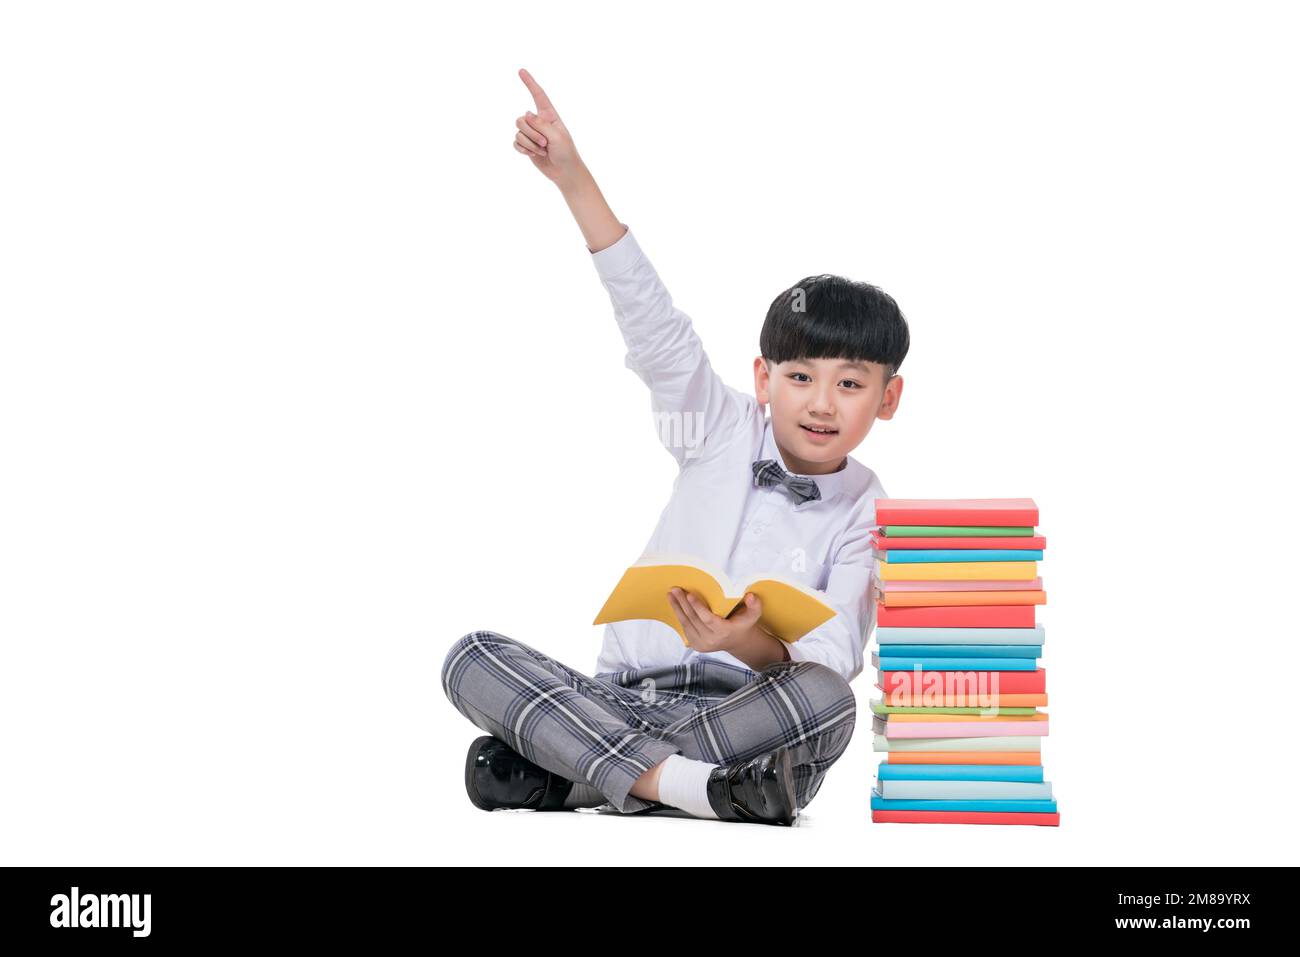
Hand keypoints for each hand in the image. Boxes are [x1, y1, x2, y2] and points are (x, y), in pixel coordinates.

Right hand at [513, 68, 582, 185]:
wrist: (564, 172)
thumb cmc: (566, 152)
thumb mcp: (557, 136)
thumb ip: (541, 124)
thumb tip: (525, 114)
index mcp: (549, 115)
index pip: (538, 95)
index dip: (530, 82)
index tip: (521, 70)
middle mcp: (538, 122)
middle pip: (522, 119)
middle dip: (531, 133)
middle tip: (545, 144)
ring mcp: (531, 134)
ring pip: (518, 132)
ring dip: (529, 143)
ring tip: (543, 150)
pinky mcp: (526, 145)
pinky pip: (516, 142)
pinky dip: (524, 150)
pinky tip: (533, 154)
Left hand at [666, 587, 763, 653]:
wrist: (737, 641)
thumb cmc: (743, 624)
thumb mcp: (753, 615)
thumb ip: (754, 605)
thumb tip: (750, 596)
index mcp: (725, 632)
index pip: (708, 619)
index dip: (698, 607)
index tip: (689, 595)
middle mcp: (712, 640)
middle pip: (694, 620)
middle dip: (682, 603)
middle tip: (675, 589)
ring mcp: (702, 644)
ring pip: (686, 624)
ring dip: (677, 608)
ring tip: (671, 594)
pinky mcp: (696, 645)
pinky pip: (685, 628)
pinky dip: (679, 616)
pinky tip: (675, 604)